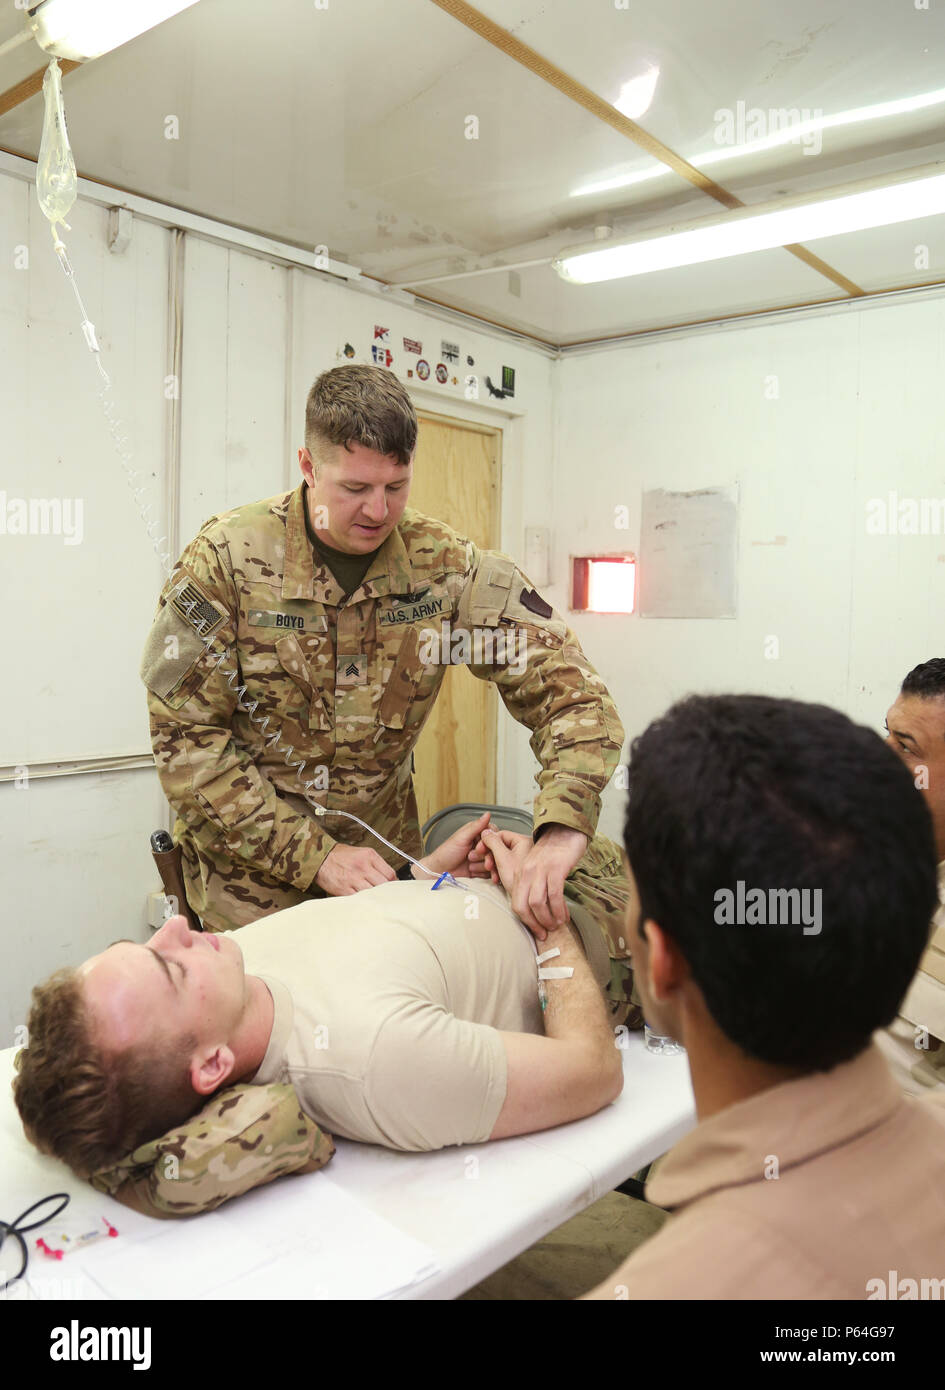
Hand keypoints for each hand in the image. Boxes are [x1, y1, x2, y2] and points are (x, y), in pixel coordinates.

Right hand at [314, 843, 396, 894]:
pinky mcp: (344, 890)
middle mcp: (363, 867)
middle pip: (384, 885)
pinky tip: (365, 901)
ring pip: (373, 893)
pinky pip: (359, 899)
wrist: (321, 858)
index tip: (395, 888)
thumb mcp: (362, 852)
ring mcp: (353, 879)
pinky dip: (364, 901)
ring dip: (376, 897)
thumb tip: (391, 878)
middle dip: (387, 892)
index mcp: (369, 856)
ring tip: (377, 899)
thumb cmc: (342, 856)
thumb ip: (377, 863)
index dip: (395, 883)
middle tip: (388, 896)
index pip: (390, 873)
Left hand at [419, 811, 493, 879]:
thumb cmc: (446, 853)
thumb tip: (487, 814)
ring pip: (494, 861)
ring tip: (470, 865)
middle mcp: (480, 845)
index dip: (489, 842)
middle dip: (485, 856)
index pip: (493, 834)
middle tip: (471, 857)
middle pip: (495, 849)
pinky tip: (474, 872)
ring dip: (482, 865)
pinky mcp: (481, 869)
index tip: (480, 846)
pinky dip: (483, 873)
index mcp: (476, 833)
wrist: (439, 872)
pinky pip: (490, 871)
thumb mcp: (461, 837)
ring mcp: (481, 858)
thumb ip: (476, 826)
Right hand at [468, 827, 531, 883]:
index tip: (480, 848)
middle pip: (501, 845)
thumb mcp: (503, 858)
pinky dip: (499, 870)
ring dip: (494, 865)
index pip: (501, 834)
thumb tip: (486, 832)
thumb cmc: (519, 880)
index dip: (488, 841)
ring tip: (492, 873)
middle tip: (487, 863)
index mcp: (523, 841)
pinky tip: (497, 878)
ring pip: (502, 856)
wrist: (526, 899)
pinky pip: (506, 865)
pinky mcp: (519, 869)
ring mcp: (522, 859)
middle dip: (491, 856)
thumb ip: (493, 843)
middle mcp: (525, 848)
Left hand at [485, 824, 586, 939]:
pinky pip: (554, 895)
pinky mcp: (555, 869)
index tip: (537, 931)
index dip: (525, 921)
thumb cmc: (551, 852)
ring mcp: (540, 870)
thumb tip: (533, 907)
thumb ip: (530, 883)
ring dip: (547, 919)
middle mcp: (526, 872)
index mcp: (519, 873)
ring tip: (557, 925)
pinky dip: (559, 910)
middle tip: (545, 933)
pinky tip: (565, 916)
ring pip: (537, 903)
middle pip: (522, 906)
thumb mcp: (534, 866)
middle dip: (534, 924)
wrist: (564, 830)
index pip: (516, 903)